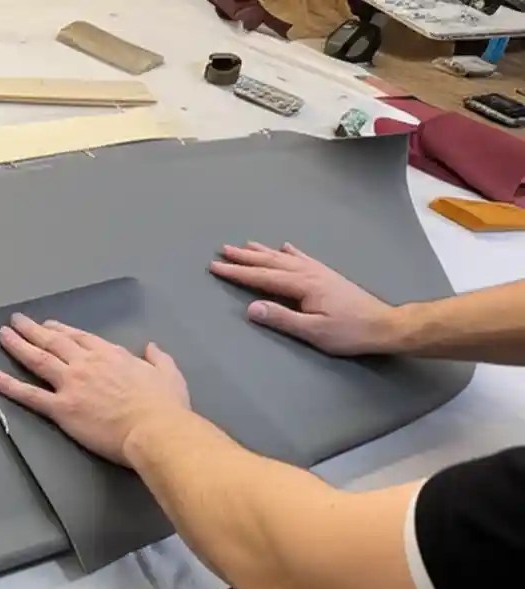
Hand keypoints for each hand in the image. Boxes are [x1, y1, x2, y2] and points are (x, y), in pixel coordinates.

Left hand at [0, 314, 190, 466]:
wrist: (155, 429)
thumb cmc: (164, 406)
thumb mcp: (169, 374)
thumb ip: (158, 358)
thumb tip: (151, 347)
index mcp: (110, 354)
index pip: (79, 337)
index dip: (61, 330)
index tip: (49, 325)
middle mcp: (86, 363)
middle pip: (53, 341)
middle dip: (33, 329)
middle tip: (15, 321)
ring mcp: (71, 384)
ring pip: (37, 359)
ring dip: (17, 345)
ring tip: (2, 336)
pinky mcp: (61, 408)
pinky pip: (29, 394)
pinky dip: (8, 384)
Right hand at [210, 242, 397, 355]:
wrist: (383, 325)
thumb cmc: (348, 332)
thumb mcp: (313, 331)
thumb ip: (281, 318)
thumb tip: (251, 307)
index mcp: (302, 285)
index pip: (262, 277)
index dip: (238, 272)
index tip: (216, 267)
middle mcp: (308, 272)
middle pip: (270, 262)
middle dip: (245, 258)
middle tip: (223, 250)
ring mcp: (319, 271)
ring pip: (284, 257)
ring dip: (263, 251)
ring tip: (244, 245)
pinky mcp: (327, 275)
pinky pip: (303, 258)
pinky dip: (290, 252)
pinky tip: (285, 247)